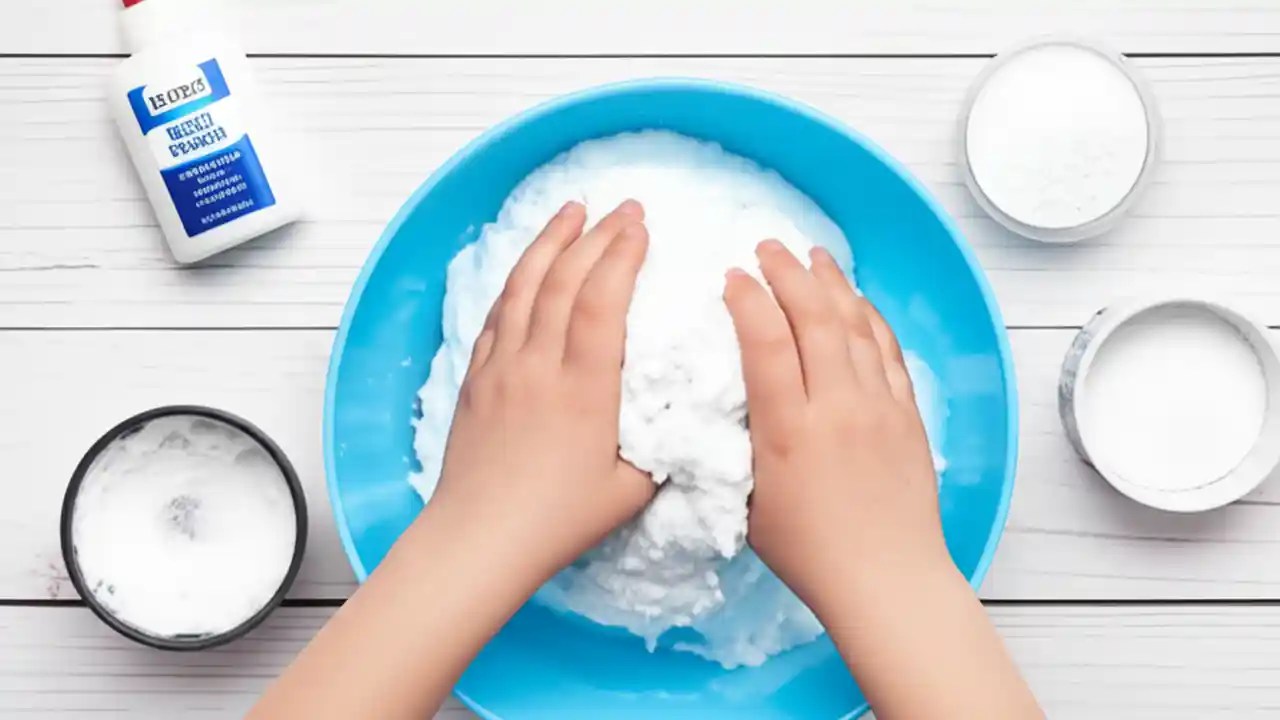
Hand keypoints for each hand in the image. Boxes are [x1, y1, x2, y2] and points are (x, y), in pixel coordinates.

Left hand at [427, 199, 655, 584]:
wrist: (480, 538)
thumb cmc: (559, 521)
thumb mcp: (631, 490)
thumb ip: (661, 446)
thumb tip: (683, 415)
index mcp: (583, 387)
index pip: (602, 300)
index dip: (622, 255)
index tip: (641, 227)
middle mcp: (538, 365)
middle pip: (564, 280)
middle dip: (596, 236)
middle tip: (622, 208)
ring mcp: (501, 367)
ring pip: (524, 286)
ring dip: (549, 242)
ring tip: (571, 211)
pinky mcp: (475, 378)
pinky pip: (496, 314)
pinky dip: (516, 280)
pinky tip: (528, 267)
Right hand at [724, 240, 949, 611]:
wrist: (886, 578)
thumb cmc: (809, 552)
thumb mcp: (748, 505)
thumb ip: (736, 450)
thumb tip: (719, 409)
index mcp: (788, 432)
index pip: (765, 344)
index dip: (747, 301)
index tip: (732, 278)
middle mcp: (837, 409)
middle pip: (813, 319)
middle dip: (787, 274)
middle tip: (766, 248)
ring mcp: (878, 408)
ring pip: (854, 326)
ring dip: (830, 284)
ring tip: (811, 256)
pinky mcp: (906, 415)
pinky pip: (888, 350)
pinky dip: (869, 317)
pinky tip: (856, 300)